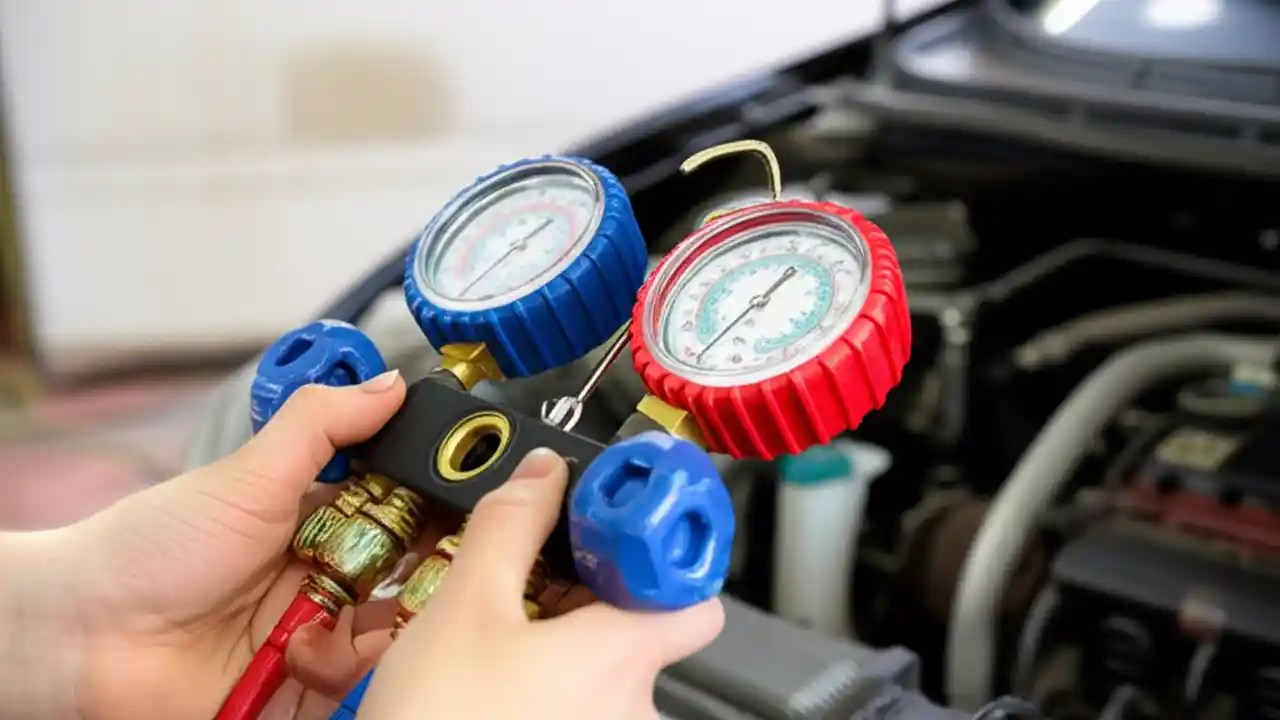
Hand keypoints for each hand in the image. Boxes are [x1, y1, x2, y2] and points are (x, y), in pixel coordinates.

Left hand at [1, 370, 432, 718]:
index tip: (463, 483)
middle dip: (430, 555)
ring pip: (395, 620)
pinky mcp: (312, 685)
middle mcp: (324, 570)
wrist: (89, 638)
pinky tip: (326, 646)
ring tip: (377, 600)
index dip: (430, 494)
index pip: (396, 499)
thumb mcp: (249, 472)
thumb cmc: (153, 550)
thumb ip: (323, 423)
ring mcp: (319, 629)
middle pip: (407, 563)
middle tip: (442, 547)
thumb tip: (388, 382)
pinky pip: (366, 674)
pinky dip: (361, 660)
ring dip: (399, 610)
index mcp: (314, 514)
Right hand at [356, 448, 725, 719]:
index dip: (659, 556)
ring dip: (560, 650)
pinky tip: (496, 688)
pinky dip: (547, 691)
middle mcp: (635, 710)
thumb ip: (512, 527)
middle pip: (637, 630)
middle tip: (529, 586)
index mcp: (624, 656)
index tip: (618, 533)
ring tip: (496, 645)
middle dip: (587, 603)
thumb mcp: (463, 609)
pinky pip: (580, 710)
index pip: (695, 594)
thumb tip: (543, 474)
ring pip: (603, 676)